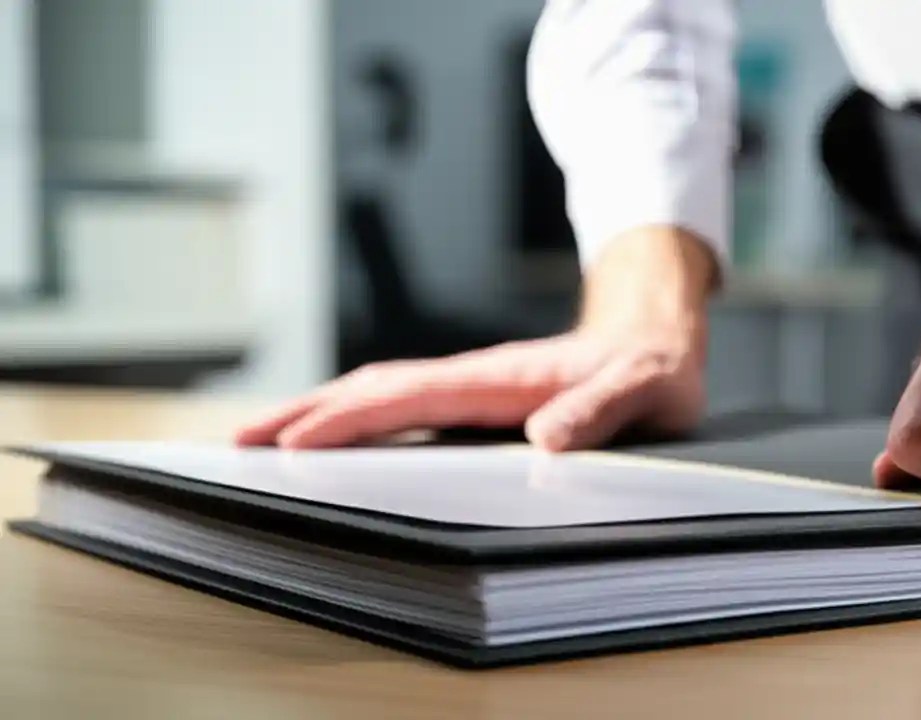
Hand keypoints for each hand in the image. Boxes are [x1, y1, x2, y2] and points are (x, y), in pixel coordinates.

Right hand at [236, 226, 716, 450]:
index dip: (352, 420)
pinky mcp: (476, 398)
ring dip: (319, 413)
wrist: (656, 338)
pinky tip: (337, 441)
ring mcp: (471, 385)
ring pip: (381, 394)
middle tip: (240, 444)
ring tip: (263, 440)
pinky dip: (357, 419)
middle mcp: (476, 376)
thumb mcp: (646, 390)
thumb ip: (602, 408)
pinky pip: (403, 406)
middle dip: (305, 414)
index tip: (296, 443)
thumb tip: (547, 439)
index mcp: (504, 378)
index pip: (411, 397)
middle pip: (374, 389)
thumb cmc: (653, 369)